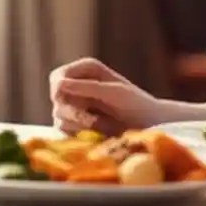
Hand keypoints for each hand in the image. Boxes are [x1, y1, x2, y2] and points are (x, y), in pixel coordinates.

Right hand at [48, 57, 167, 135]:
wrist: (149, 126)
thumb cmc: (136, 103)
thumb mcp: (113, 92)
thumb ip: (87, 87)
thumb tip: (59, 84)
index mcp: (86, 71)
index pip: (57, 77)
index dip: (57, 88)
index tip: (60, 97)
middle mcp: (78, 87)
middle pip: (56, 99)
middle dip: (72, 111)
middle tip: (92, 121)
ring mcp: (76, 107)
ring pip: (59, 116)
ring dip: (79, 124)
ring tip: (102, 126)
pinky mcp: (76, 126)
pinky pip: (64, 132)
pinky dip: (79, 134)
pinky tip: (96, 134)